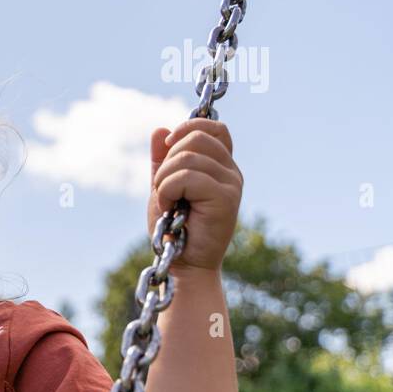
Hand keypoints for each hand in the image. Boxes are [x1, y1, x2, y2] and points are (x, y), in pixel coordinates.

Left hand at [148, 118, 242, 274]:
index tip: (169, 146)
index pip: (215, 128)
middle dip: (167, 161)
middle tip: (163, 189)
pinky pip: (187, 177)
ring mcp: (232, 184)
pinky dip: (167, 191)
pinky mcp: (226, 198)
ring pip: (187, 157)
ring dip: (164, 180)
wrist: (184, 264)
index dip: (189, 127)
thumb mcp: (164, 186)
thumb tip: (160, 130)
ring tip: (167, 204)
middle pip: (196, 138)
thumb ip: (163, 160)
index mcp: (221, 166)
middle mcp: (232, 172)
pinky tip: (169, 210)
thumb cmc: (174, 229)